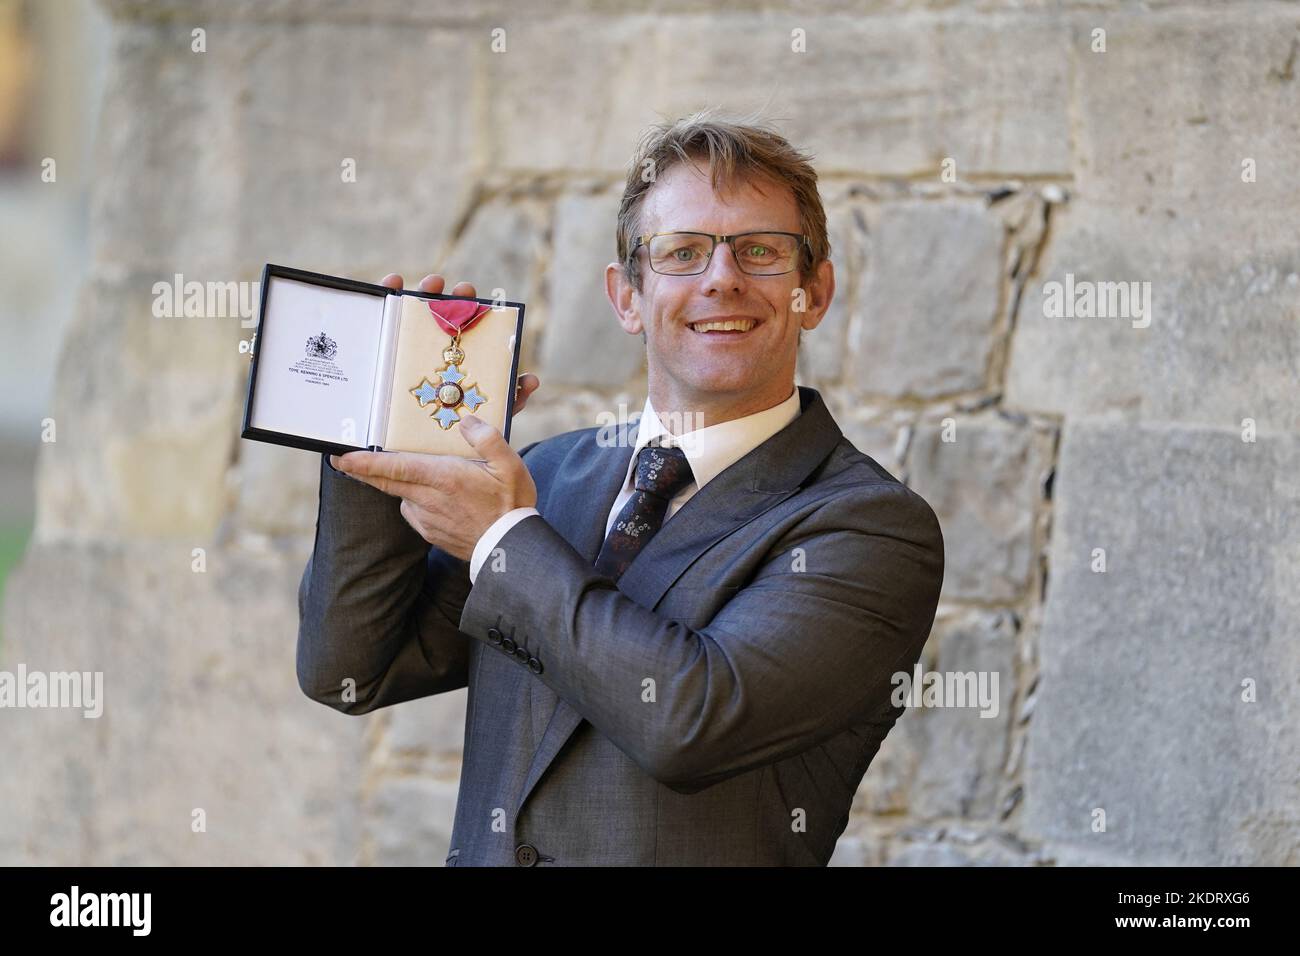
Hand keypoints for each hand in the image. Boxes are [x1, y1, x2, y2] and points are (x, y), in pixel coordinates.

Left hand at [326, 272, 539, 560]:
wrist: (511, 550)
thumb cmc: (511, 506)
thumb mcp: (509, 465)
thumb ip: (486, 438)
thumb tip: (467, 421)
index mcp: (442, 477)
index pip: (393, 467)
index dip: (363, 462)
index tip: (339, 456)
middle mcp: (427, 498)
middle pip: (386, 482)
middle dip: (361, 470)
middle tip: (342, 460)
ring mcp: (427, 518)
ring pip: (402, 496)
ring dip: (399, 485)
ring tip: (418, 477)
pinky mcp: (431, 533)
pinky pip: (414, 511)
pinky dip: (416, 502)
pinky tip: (435, 500)